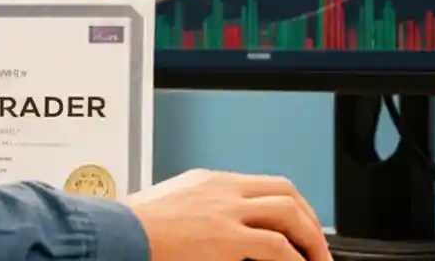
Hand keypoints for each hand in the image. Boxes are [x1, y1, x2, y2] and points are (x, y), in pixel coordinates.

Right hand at [126, 169, 330, 260]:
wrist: (118, 233)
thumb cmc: (131, 227)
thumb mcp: (166, 207)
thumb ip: (192, 211)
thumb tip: (202, 231)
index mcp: (208, 181)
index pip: (261, 184)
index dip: (287, 204)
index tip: (295, 223)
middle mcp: (223, 190)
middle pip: (284, 191)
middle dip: (308, 216)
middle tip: (316, 243)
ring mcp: (227, 211)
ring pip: (289, 213)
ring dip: (310, 238)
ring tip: (317, 259)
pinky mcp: (227, 238)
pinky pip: (277, 246)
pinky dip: (295, 259)